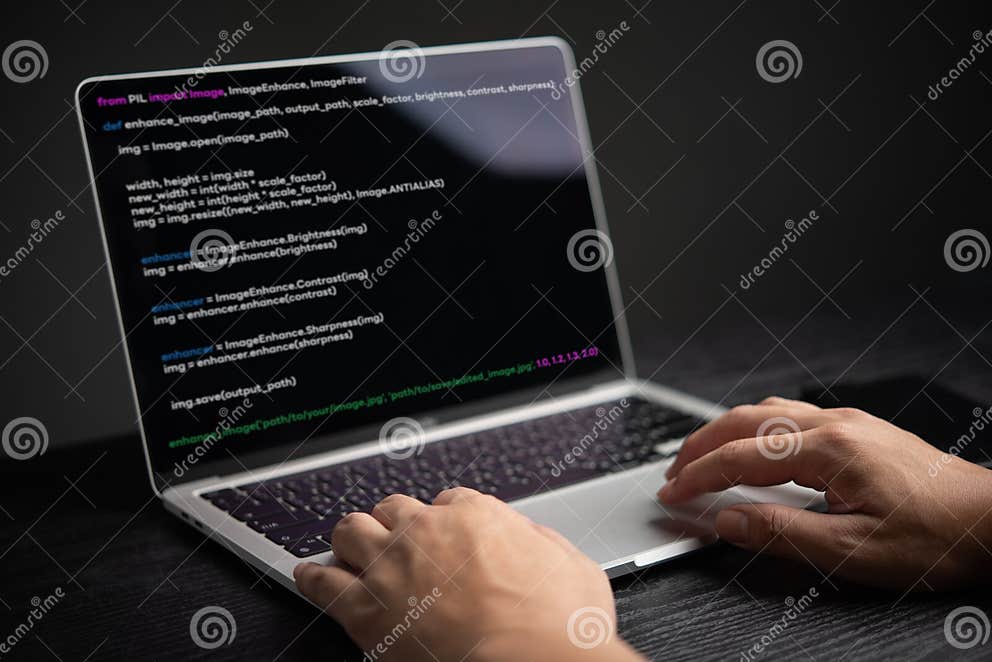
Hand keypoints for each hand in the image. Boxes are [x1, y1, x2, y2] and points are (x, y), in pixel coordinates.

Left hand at [294, 487, 642, 661]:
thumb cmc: (556, 623)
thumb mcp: (572, 565)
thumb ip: (540, 542)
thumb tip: (531, 539)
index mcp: (476, 515)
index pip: (446, 501)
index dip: (442, 520)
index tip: (443, 536)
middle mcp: (428, 531)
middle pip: (392, 508)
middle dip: (392, 523)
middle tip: (395, 542)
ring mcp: (393, 566)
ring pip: (351, 530)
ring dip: (351, 539)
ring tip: (348, 550)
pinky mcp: (368, 609)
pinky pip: (324, 581)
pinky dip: (313, 577)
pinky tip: (309, 576)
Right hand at [659, 396, 991, 588]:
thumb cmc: (935, 537)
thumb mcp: (853, 550)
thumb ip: (782, 532)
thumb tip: (728, 520)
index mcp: (829, 451)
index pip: (740, 457)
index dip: (699, 476)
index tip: (673, 492)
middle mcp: (834, 425)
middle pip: (745, 421)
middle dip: (701, 445)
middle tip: (674, 471)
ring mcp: (847, 421)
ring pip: (766, 411)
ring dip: (725, 431)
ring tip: (701, 456)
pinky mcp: (858, 429)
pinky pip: (790, 415)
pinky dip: (754, 427)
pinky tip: (752, 443)